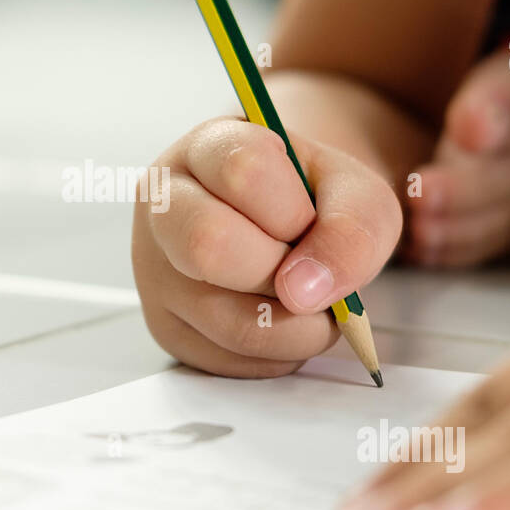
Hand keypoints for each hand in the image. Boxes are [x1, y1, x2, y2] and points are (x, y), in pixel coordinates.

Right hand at [132, 117, 401, 377]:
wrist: (286, 223)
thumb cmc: (314, 201)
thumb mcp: (355, 192)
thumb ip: (351, 226)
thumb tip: (305, 292)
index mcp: (204, 149)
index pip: (242, 171)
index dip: (292, 209)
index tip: (307, 219)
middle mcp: (163, 207)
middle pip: (207, 246)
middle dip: (283, 271)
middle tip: (306, 268)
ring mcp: (154, 272)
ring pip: (225, 320)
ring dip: (295, 325)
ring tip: (310, 302)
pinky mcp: (167, 328)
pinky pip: (231, 360)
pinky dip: (279, 353)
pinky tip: (283, 319)